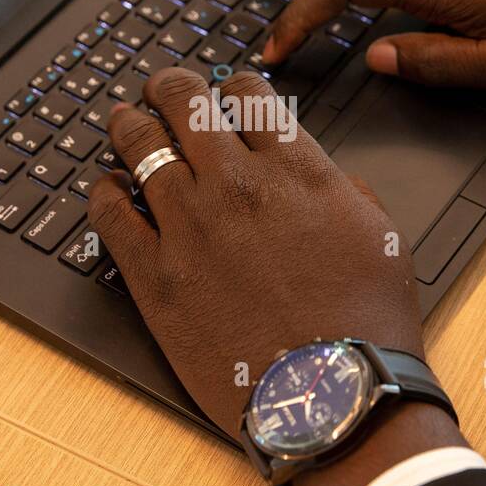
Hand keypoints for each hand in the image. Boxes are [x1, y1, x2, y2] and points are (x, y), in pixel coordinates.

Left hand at [88, 67, 463, 485]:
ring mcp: (189, 226)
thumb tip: (322, 175)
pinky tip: (107, 188)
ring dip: (130, 125)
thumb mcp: (381, 238)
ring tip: (125, 121)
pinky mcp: (153, 275)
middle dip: (170, 87)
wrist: (330, 399)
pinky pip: (109, 212)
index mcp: (296, 169)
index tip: (222, 93)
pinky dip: (104, 191)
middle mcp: (237, 185)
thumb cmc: (365, 327)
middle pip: (184, 102)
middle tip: (161, 89)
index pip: (246, 92)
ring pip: (138, 145)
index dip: (230, 86)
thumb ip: (345, 191)